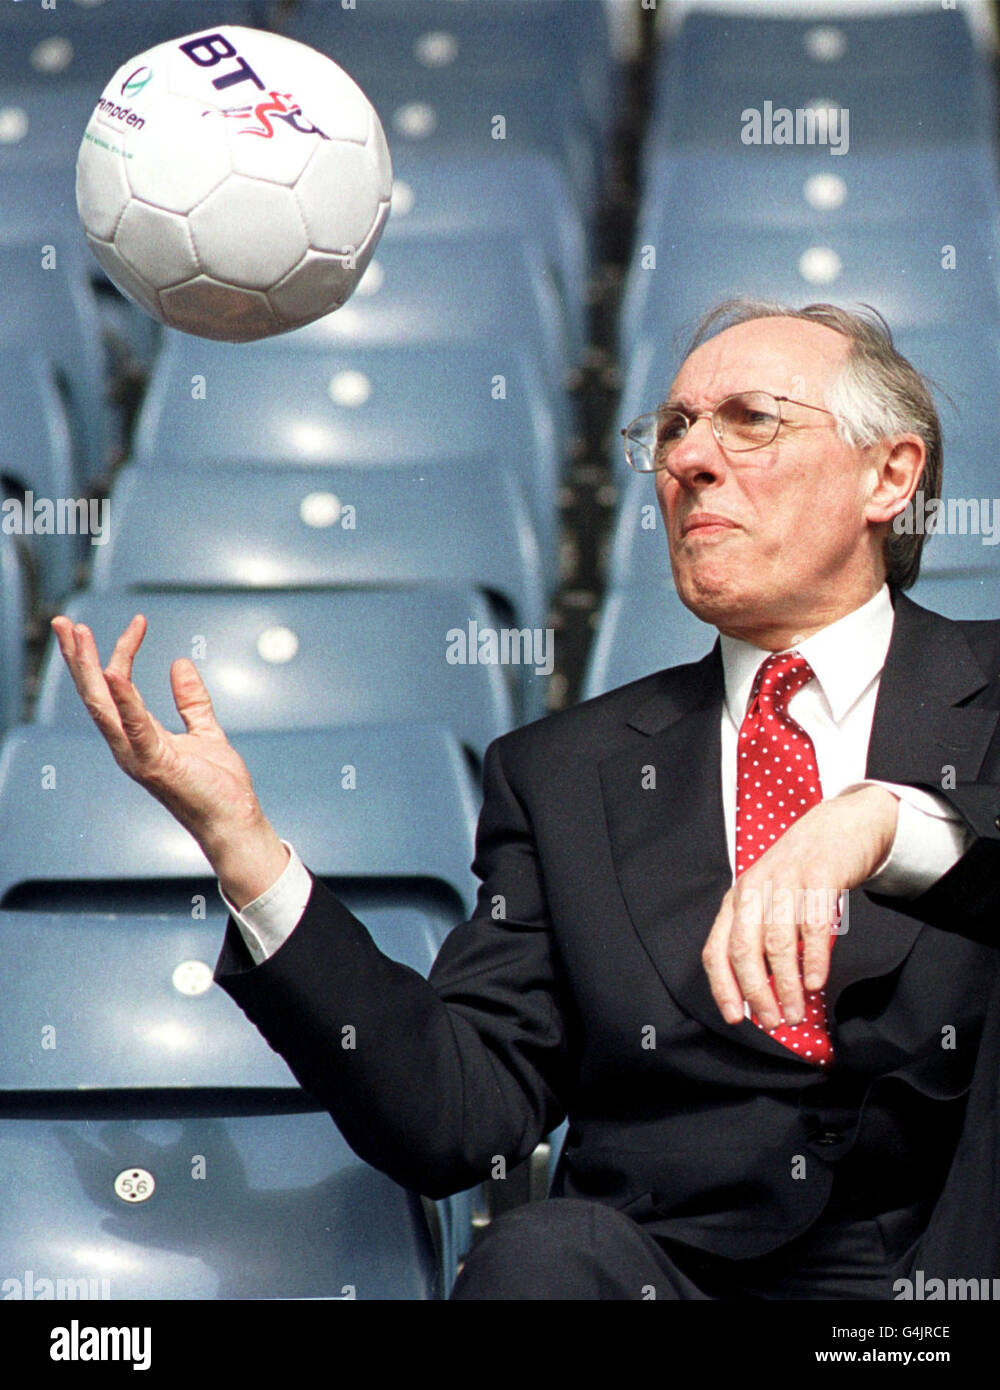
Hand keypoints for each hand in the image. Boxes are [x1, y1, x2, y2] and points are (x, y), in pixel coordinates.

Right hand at [50, 613, 288, 905]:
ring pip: (103, 706)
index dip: (122, 651)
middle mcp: (129, 745)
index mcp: (138, 736)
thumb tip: (180, 662)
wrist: (233, 823)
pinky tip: (114, 670)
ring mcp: (138, 755)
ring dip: (89, 669)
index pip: (118, 687)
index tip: (139, 622)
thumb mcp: (205, 732)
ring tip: (78, 635)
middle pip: (95, 694)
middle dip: (78, 657)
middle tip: (63, 621)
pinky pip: (136, 726)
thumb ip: (191, 700)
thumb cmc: (218, 787)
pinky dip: (123, 698)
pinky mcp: (156, 764)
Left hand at [701, 786, 898, 1030]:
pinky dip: (814, 959)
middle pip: (744, 949)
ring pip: (778, 942)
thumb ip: (760, 935)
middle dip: (756, 992)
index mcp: (738, 898)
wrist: (840, 824)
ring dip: (786, 985)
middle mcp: (755, 888)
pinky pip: (814, 925)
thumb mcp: (769, 897)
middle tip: (773, 1022)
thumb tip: (759, 992)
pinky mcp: (820, 875)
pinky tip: (815, 983)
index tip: (736, 1017)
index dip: (723, 986)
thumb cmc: (803, 870)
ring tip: (797, 1012)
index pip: (717, 948)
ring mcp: (787, 880)